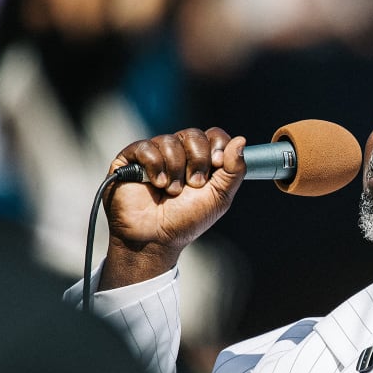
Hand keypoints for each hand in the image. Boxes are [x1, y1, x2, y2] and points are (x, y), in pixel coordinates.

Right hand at [99, 127, 246, 288]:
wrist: (155, 238)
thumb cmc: (185, 220)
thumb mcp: (219, 197)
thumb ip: (234, 170)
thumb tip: (241, 141)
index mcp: (201, 160)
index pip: (213, 135)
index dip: (218, 145)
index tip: (217, 164)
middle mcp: (178, 154)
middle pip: (193, 134)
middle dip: (197, 160)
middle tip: (194, 184)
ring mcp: (154, 155)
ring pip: (170, 141)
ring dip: (175, 170)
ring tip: (171, 191)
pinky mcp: (130, 159)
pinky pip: (146, 147)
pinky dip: (155, 166)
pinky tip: (156, 184)